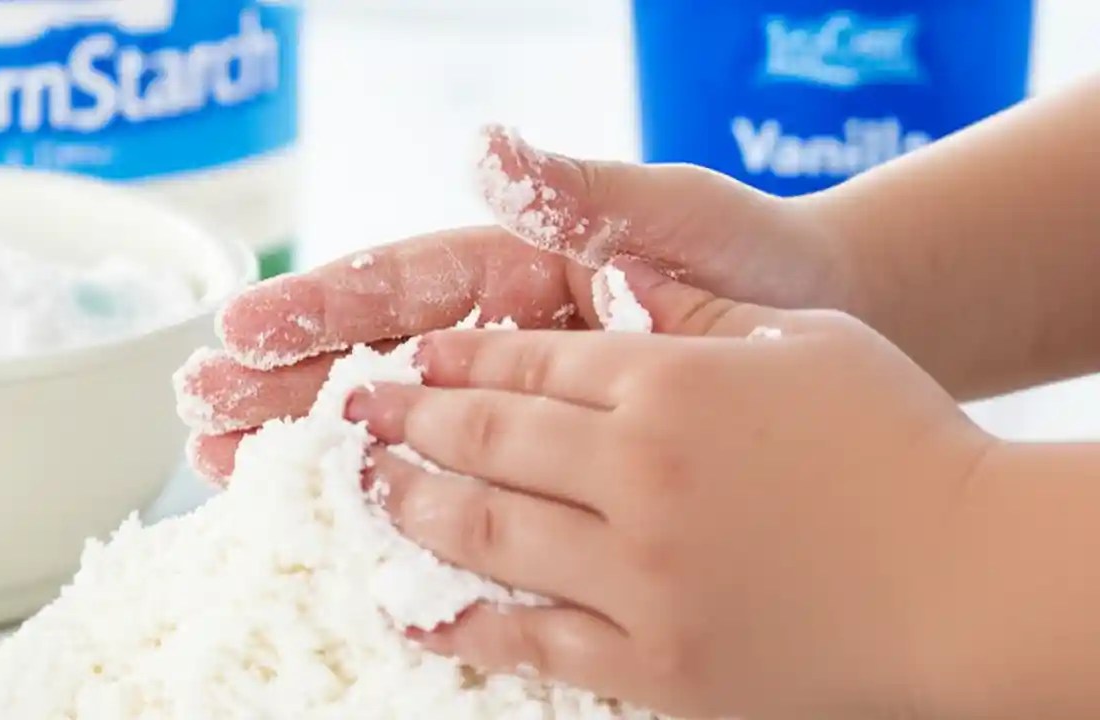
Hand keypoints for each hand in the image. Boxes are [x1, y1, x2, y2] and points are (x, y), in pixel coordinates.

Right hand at [176, 126, 854, 483]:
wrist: (831, 343)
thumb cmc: (755, 268)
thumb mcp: (680, 220)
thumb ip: (585, 195)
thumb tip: (486, 147)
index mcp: (520, 272)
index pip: (400, 286)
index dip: (318, 308)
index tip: (239, 329)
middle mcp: (505, 338)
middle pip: (374, 359)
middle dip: (285, 385)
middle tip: (200, 413)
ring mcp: (523, 406)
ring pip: (400, 426)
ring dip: (312, 444)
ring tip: (226, 470)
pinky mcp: (553, 468)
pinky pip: (466, 485)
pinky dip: (402, 504)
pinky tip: (344, 523)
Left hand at [344, 258, 994, 719]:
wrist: (972, 577)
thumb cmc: (898, 441)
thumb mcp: (801, 341)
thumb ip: (694, 311)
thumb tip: (607, 283)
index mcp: (674, 385)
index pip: (533, 364)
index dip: (462, 361)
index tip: (413, 363)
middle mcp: (639, 475)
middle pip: (491, 442)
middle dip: (412, 424)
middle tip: (360, 418)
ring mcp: (642, 576)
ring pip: (491, 535)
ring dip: (415, 506)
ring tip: (370, 490)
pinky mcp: (658, 665)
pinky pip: (536, 643)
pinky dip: (466, 621)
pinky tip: (416, 604)